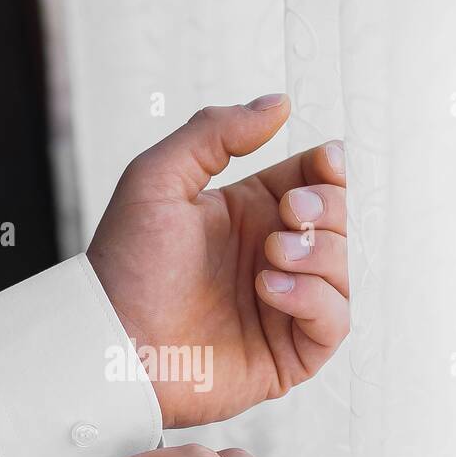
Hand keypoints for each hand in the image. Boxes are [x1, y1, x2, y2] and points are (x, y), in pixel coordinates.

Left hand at [88, 94, 348, 428]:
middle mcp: (271, 258)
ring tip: (271, 256)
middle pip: (338, 220)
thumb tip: (278, 103)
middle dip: (326, 208)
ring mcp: (284, 307)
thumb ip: (214, 133)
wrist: (111, 343)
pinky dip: (315, 298)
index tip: (326, 161)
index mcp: (248, 214)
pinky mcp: (289, 353)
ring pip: (344, 267)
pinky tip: (271, 289)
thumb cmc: (124, 266)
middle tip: (288, 212)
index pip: (314, 181)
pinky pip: (336, 320)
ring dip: (319, 253)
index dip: (330, 168)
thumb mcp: (157, 179)